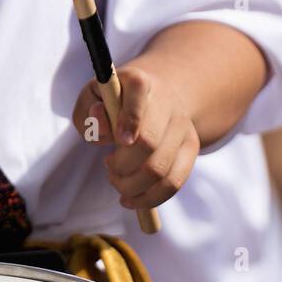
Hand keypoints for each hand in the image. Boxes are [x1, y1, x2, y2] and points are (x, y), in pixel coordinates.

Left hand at [72, 64, 199, 209]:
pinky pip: (174, 183)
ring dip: (131, 185)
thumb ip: (89, 111)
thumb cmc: (112, 104)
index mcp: (138, 82)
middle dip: (122, 165)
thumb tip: (100, 120)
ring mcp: (183, 126)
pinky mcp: (192, 147)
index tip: (119, 140)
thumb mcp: (92, 101)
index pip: (139, 92)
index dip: (130, 119)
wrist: (153, 97)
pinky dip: (149, 198)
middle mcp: (167, 101)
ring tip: (116, 180)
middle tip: (108, 165)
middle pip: (149, 142)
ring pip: (160, 169)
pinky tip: (130, 199)